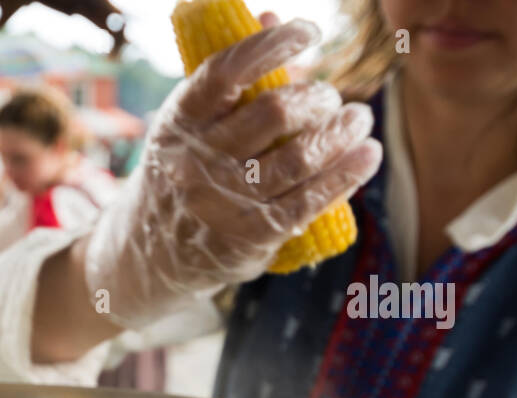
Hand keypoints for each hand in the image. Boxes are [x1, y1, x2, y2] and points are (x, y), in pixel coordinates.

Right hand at [83, 17, 381, 327]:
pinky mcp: (250, 236)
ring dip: (342, 132)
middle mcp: (197, 162)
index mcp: (179, 122)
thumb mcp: (188, 126)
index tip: (309, 33)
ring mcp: (224, 202)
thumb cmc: (181, 175)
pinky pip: (309, 200)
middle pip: (275, 113)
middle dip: (319, 97)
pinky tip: (367, 156)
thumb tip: (271, 16)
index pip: (227, 72)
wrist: (150, 255)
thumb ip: (229, 79)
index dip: (273, 44)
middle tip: (332, 98)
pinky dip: (346, 174)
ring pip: (300, 157)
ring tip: (359, 121)